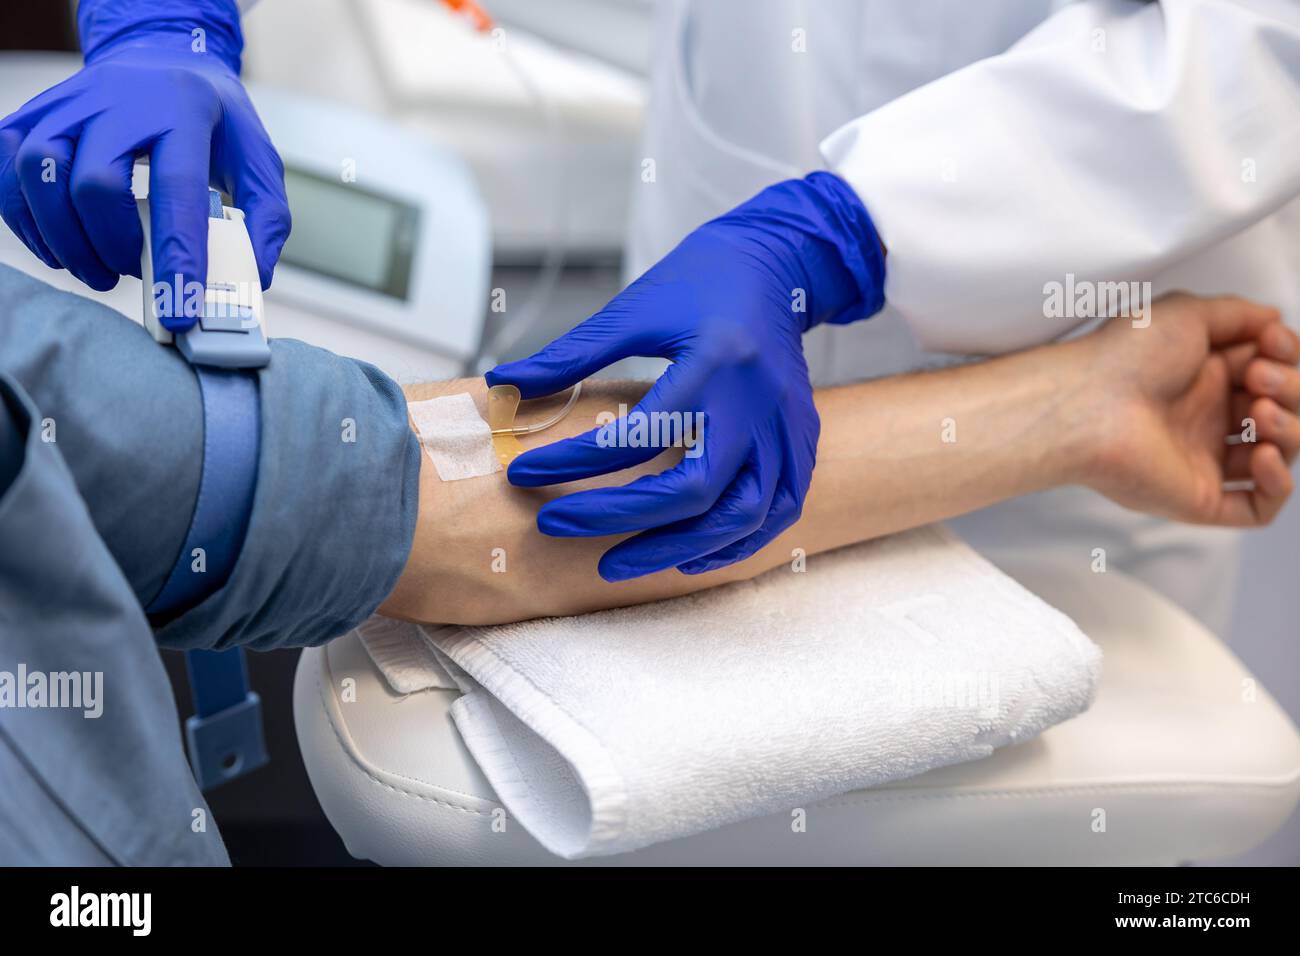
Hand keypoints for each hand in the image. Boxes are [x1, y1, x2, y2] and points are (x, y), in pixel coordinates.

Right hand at [0, 4, 289, 328]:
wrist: (165, 60)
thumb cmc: (214, 124)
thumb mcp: (259, 162)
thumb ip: (265, 220)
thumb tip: (252, 278)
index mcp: (183, 110)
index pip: (175, 189)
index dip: (176, 256)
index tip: (180, 310)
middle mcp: (119, 99)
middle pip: (94, 184)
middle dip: (112, 247)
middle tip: (134, 274)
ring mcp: (68, 104)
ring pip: (39, 172)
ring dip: (65, 239)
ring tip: (98, 270)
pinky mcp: (34, 115)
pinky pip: (7, 170)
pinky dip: (26, 220)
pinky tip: (60, 246)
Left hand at [486, 173, 884, 581]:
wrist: (781, 263)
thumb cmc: (702, 281)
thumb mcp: (635, 307)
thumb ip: (571, 354)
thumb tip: (503, 385)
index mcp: (715, 361)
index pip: (640, 433)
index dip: (576, 462)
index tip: (524, 474)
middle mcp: (758, 403)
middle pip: (695, 491)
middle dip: (620, 519)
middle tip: (556, 526)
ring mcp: (788, 427)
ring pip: (742, 515)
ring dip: (677, 548)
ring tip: (615, 564)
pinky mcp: (802, 440)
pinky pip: (778, 512)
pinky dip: (734, 543)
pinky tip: (687, 557)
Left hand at [1083, 294, 1298, 525]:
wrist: (1090, 403)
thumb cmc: (1126, 357)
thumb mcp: (1187, 314)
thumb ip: (1237, 314)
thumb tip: (1274, 320)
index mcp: (1204, 379)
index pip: (1272, 373)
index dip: (1285, 357)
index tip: (1271, 342)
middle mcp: (1205, 419)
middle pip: (1282, 411)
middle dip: (1290, 389)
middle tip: (1256, 379)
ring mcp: (1203, 460)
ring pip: (1278, 454)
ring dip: (1291, 429)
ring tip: (1260, 411)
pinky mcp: (1199, 498)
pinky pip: (1256, 507)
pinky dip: (1277, 483)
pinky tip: (1263, 454)